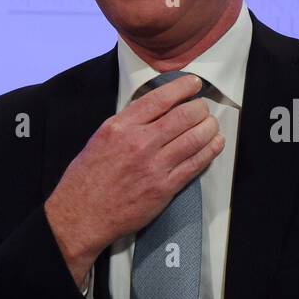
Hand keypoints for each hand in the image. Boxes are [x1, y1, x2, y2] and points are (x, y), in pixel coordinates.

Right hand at [44, 74, 223, 283]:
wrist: (82, 215)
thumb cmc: (87, 178)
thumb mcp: (101, 138)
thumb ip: (127, 123)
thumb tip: (156, 109)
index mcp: (120, 127)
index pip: (159, 98)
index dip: (182, 87)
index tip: (194, 84)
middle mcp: (139, 143)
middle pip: (183, 116)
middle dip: (200, 108)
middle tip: (203, 108)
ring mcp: (154, 166)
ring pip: (194, 138)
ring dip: (209, 127)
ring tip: (212, 124)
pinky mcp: (164, 188)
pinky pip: (195, 164)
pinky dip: (210, 151)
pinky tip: (216, 143)